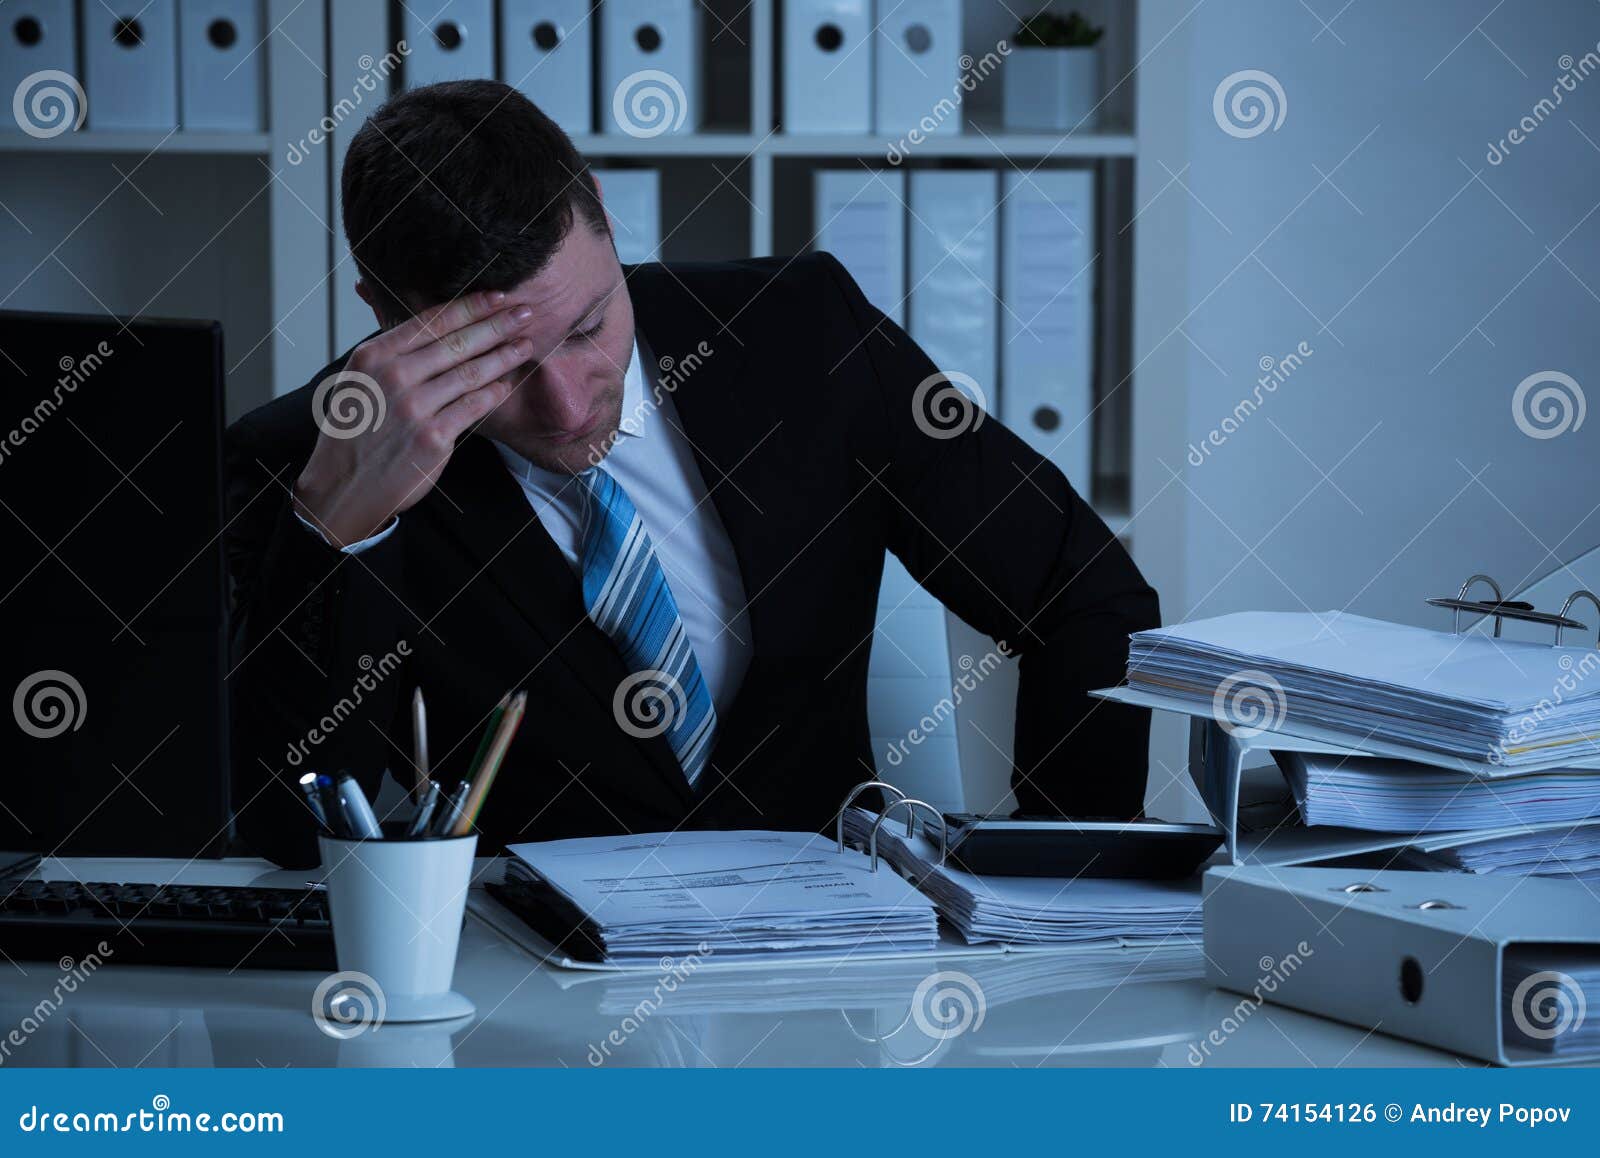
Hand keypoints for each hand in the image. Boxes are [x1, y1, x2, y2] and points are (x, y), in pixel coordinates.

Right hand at [292, 291, 533, 546]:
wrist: (342, 487)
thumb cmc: (355, 432)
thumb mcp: (359, 381)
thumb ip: (391, 354)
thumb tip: (430, 324)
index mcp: (374, 356)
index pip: (432, 321)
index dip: (471, 306)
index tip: (498, 296)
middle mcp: (393, 377)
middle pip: (457, 342)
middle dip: (497, 325)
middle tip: (526, 313)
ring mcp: (414, 408)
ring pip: (471, 373)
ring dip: (503, 357)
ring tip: (524, 346)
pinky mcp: (432, 438)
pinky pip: (473, 408)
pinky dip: (493, 394)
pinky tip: (506, 384)